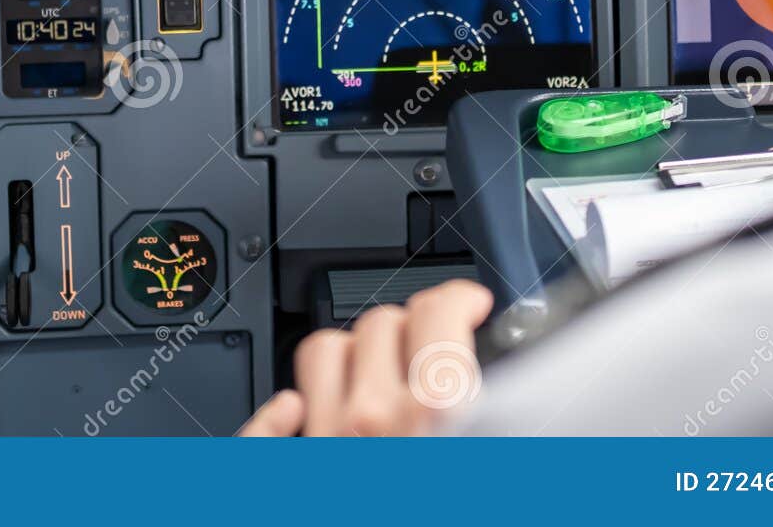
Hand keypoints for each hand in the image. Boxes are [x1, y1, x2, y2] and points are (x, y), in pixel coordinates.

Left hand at [238, 278, 492, 435]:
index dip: (458, 299)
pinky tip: (297, 413)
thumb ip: (496, 405)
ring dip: (351, 359)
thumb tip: (504, 373)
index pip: (439, 311)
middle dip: (410, 331)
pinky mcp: (285, 472)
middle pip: (383, 322)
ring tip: (375, 383)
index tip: (465, 303)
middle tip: (430, 356)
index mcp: (439, 413)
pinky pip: (268, 420)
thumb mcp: (505, 450)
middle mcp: (372, 420)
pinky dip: (282, 414)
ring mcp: (322, 443)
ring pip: (325, 350)